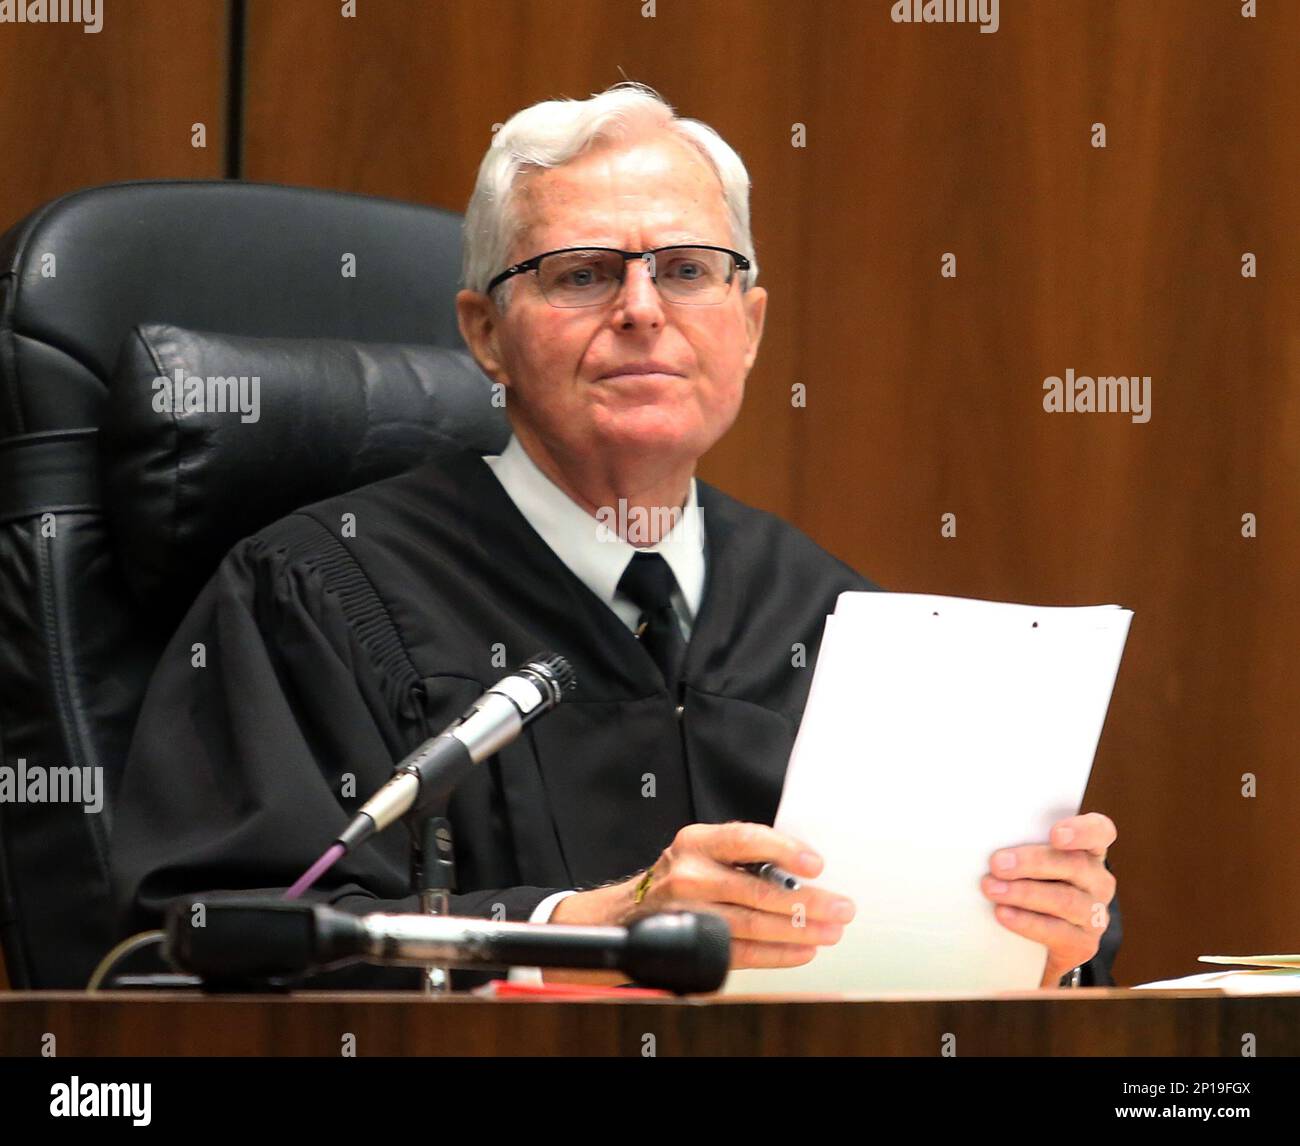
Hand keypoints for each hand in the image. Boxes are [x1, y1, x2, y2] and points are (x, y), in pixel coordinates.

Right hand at [553, 821, 854, 971]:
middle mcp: (688, 874)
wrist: (629, 912)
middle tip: (841, 908)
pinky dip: (777, 954)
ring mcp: (687, 912)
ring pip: (752, 925)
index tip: (817, 864)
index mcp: (696, 841)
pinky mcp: (692, 942)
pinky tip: (802, 952)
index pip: (745, 839)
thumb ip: (745, 856)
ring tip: (829, 932)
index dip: (784, 850)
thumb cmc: (683, 875)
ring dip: (799, 932)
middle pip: (756, 891)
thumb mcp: (704, 851)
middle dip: (806, 902)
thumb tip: (804, 870)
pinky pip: (741, 953)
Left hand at [980, 812, 1117, 986]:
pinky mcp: (1083, 943)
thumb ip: (1020, 845)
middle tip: (997, 863)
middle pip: (1075, 865)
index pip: (1100, 831)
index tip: (1056, 834)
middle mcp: (1098, 880)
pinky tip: (1003, 914)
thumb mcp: (1029, 861)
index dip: (1082, 831)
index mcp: (1088, 851)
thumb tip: (985, 838)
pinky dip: (1026, 922)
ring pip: (1065, 900)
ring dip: (1024, 893)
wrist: (1037, 944)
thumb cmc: (1029, 884)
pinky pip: (1057, 931)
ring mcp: (1094, 913)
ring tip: (992, 889)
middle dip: (1033, 862)